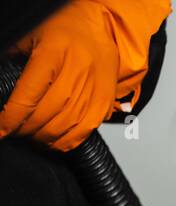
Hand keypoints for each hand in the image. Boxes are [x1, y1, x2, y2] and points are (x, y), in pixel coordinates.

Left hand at [0, 0, 170, 150]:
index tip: (2, 129)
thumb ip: (16, 60)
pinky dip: (64, 143)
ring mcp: (91, 91)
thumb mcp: (32, 36)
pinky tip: (53, 141)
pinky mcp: (103, 104)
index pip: (28, 96)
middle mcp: (75, 72)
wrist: (100, 29)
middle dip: (25, 129)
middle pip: (44, 115)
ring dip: (42, 138)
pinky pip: (82, 133)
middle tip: (15, 130)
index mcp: (54, 52)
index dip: (11, 118)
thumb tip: (4, 91)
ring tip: (32, 136)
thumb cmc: (65, 31)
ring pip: (62, 127)